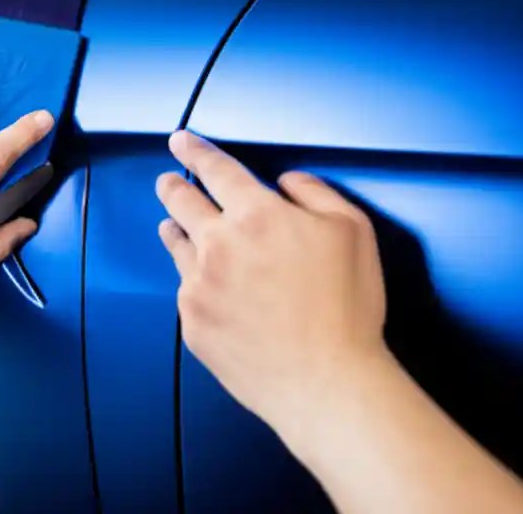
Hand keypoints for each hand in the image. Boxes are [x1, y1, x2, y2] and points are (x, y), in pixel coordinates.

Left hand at [155, 131, 387, 432]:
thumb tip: (288, 183)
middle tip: (170, 181)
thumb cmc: (346, 309)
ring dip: (176, 231)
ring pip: (176, 247)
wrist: (326, 382)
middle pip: (180, 202)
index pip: (215, 169)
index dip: (195, 151)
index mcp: (257, 216)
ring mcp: (199, 287)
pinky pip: (187, 293)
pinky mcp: (193, 324)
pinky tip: (210, 289)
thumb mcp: (353, 231)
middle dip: (173, 186)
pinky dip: (195, 283)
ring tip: (176, 227)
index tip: (181, 141)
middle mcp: (218, 246)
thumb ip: (316, 193)